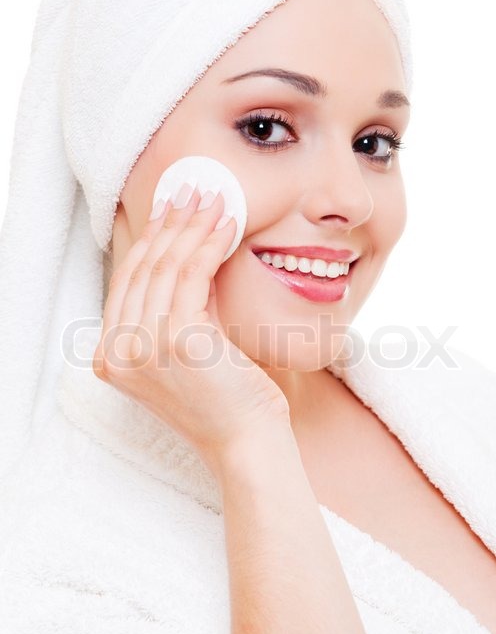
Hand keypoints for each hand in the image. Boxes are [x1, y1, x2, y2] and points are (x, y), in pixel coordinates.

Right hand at [93, 187, 290, 471]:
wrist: (246, 442)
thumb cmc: (223, 400)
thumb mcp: (182, 353)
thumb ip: (173, 309)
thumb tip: (187, 247)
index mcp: (110, 357)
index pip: (127, 283)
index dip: (150, 240)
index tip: (171, 209)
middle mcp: (117, 352)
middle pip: (143, 269)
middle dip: (171, 223)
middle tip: (194, 191)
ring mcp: (143, 347)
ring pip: (167, 266)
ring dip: (193, 225)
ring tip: (216, 200)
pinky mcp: (178, 339)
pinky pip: (193, 274)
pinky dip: (211, 243)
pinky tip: (227, 224)